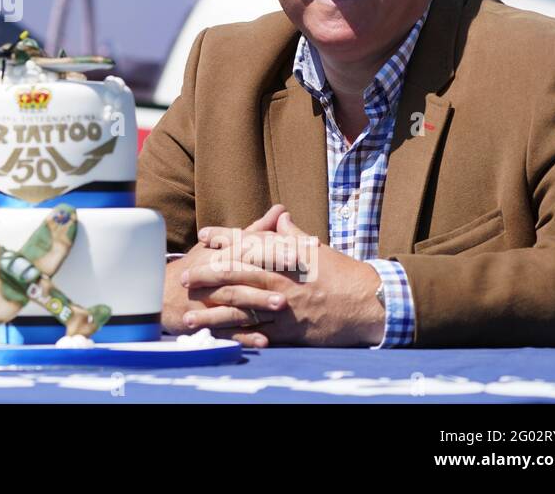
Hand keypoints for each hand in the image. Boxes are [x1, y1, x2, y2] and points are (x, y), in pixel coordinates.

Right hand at [161, 205, 288, 347]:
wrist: (163, 293)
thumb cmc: (199, 266)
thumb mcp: (222, 245)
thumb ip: (254, 231)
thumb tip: (281, 210)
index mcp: (218, 255)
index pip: (244, 250)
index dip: (270, 251)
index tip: (297, 253)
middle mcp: (212, 276)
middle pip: (238, 274)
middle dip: (265, 276)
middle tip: (293, 278)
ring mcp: (207, 300)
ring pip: (233, 301)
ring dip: (257, 304)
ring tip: (281, 307)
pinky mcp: (204, 323)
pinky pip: (226, 330)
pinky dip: (244, 336)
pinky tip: (264, 339)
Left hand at [185, 213, 384, 346]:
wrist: (370, 304)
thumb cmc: (343, 273)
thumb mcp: (317, 249)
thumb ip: (292, 234)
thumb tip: (279, 216)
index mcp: (286, 259)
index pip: (248, 244)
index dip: (223, 239)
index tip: (202, 236)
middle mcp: (281, 283)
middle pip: (236, 276)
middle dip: (207, 276)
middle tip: (184, 277)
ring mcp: (283, 309)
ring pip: (240, 310)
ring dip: (212, 314)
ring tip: (188, 317)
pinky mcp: (289, 332)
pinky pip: (257, 335)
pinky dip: (236, 338)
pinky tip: (217, 340)